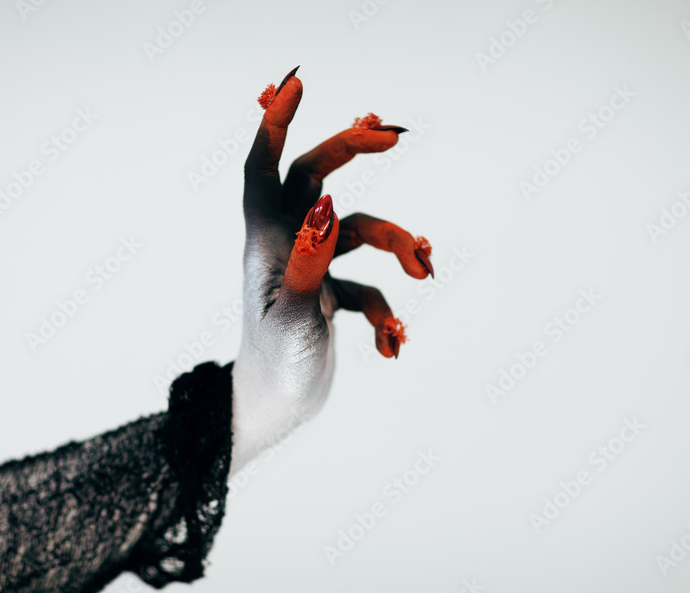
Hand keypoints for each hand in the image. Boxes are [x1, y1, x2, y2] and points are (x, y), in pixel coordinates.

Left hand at [229, 67, 434, 472]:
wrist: (276, 411)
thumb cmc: (274, 365)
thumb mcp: (294, 315)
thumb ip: (309, 261)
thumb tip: (326, 204)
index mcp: (268, 243)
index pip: (264, 168)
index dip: (275, 125)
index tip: (296, 86)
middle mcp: (288, 246)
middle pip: (316, 178)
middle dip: (351, 152)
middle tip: (392, 134)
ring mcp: (312, 269)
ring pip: (358, 230)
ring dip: (396, 245)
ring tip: (425, 268)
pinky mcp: (331, 296)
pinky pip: (370, 286)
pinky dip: (389, 309)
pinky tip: (394, 346)